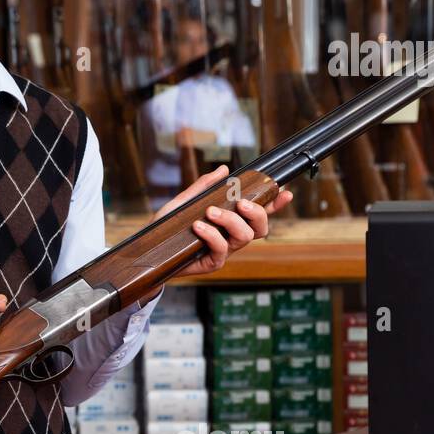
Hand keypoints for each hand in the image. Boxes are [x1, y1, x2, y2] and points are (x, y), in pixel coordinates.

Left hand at [145, 165, 294, 288]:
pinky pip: (221, 250)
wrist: (149, 249)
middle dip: (258, 212)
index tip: (284, 191)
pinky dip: (212, 235)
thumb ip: (204, 186)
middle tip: (241, 203)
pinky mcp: (212, 263)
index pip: (259, 212)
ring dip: (231, 221)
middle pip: (261, 228)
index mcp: (230, 221)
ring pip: (245, 237)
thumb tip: (223, 170)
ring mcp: (224, 251)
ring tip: (210, 212)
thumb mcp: (185, 201)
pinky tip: (199, 226)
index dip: (275, 204)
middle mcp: (231, 236)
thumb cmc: (169, 226)